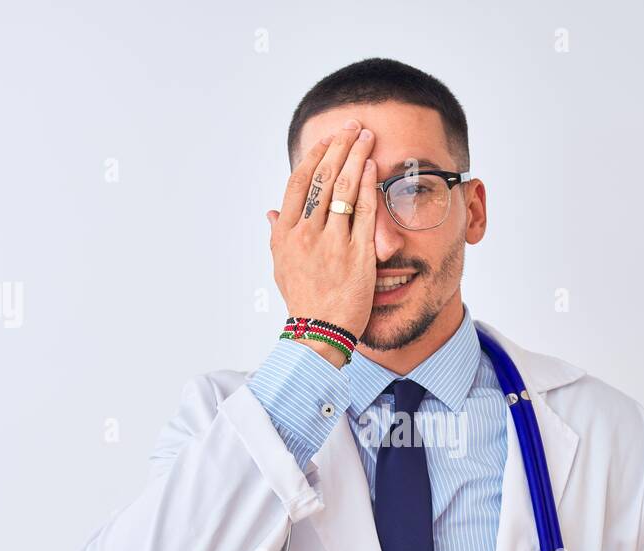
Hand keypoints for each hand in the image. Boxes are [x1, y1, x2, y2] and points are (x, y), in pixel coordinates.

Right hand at [266, 120, 378, 355]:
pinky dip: (369, 186)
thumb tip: (270, 213)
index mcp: (285, 234)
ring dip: (357, 156)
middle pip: (323, 178)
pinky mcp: (357, 254)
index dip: (314, 156)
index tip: (327, 139)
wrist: (320, 332)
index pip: (298, 183)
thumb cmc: (303, 300)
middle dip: (339, 146)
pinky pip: (365, 212)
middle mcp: (306, 234)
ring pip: (344, 188)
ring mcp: (332, 243)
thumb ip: (277, 235)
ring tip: (368, 136)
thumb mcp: (281, 266)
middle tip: (353, 126)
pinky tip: (373, 168)